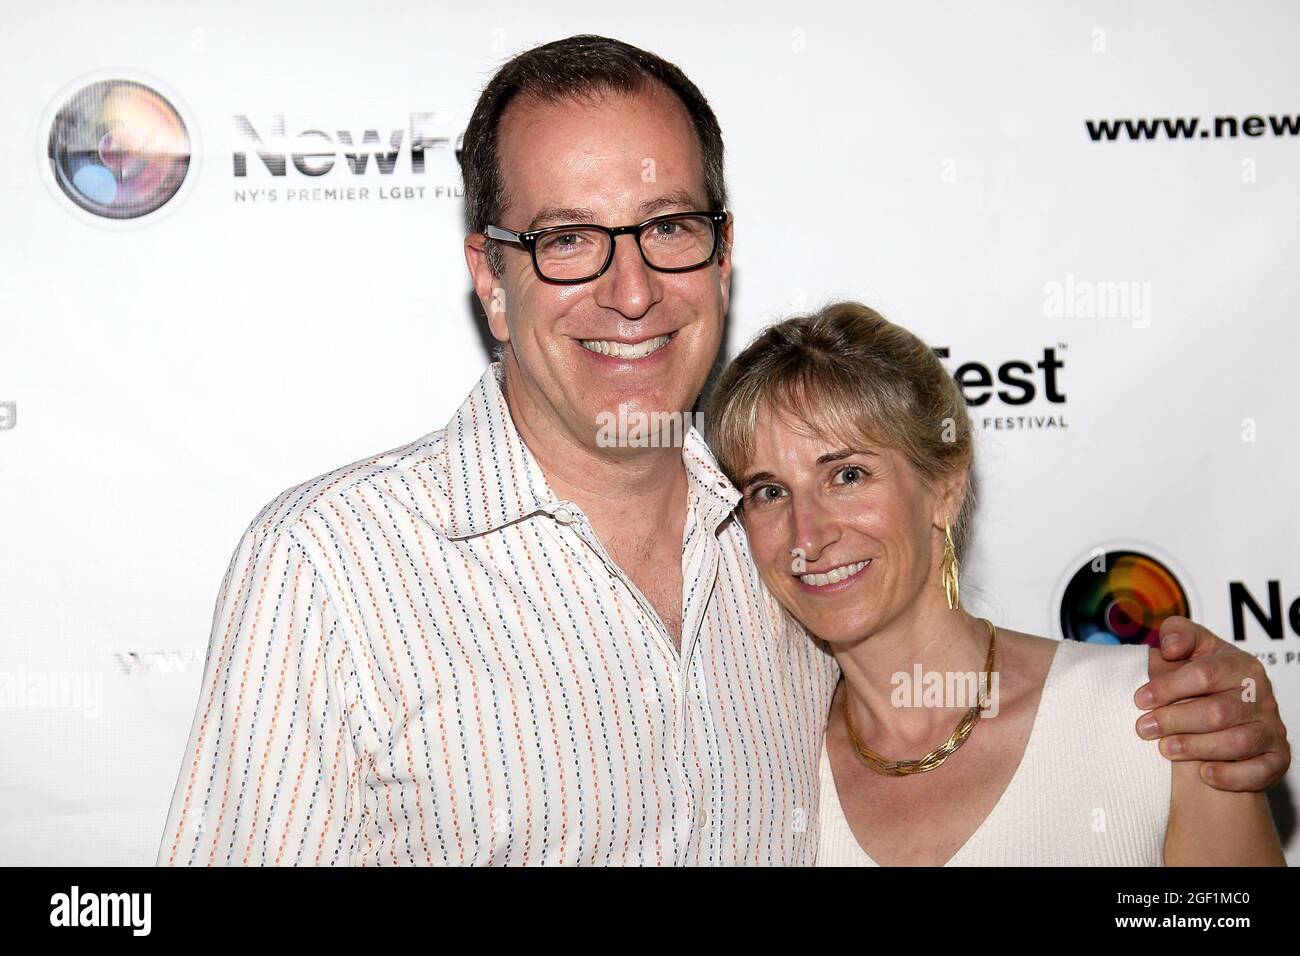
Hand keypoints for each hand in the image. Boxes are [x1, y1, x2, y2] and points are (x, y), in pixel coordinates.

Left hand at [1135, 616, 1289, 791]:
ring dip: (1197, 747)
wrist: (1227, 714)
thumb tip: (1170, 648)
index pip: (1204, 674)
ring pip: (1238, 742)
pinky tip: (1204, 774)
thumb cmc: (1204, 678)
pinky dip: (1232, 775)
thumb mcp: (1194, 648)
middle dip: (1175, 720)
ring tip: (1164, 749)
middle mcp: (1261, 697)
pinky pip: (1261, 771)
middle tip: (1143, 728)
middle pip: (1218, 711)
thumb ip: (1180, 634)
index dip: (1168, 687)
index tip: (1139, 699)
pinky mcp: (1277, 758)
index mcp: (1240, 665)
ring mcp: (1271, 728)